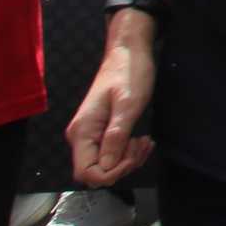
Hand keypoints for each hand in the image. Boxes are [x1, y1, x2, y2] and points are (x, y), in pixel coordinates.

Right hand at [65, 21, 156, 185]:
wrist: (128, 52)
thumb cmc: (129, 72)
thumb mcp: (129, 103)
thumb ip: (116, 135)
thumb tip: (107, 166)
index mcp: (82, 131)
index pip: (86, 173)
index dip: (111, 173)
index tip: (132, 155)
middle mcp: (81, 137)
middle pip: (95, 172)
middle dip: (122, 166)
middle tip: (142, 144)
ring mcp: (90, 135)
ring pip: (105, 165)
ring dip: (128, 160)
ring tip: (145, 141)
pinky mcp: (100, 132)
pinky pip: (111, 154)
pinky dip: (128, 153)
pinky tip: (141, 140)